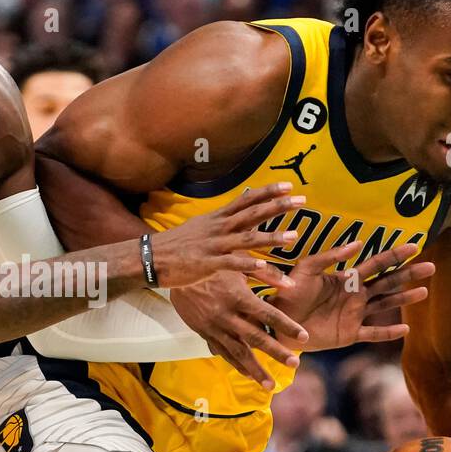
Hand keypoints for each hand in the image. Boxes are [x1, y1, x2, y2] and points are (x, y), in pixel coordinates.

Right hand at [147, 183, 305, 288]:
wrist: (149, 257)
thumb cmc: (175, 246)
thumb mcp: (198, 228)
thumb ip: (218, 222)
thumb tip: (234, 214)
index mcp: (217, 219)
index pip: (246, 200)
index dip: (267, 192)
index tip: (288, 186)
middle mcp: (218, 228)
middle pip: (252, 213)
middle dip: (277, 206)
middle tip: (301, 200)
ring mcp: (213, 245)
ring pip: (246, 238)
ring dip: (271, 236)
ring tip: (293, 237)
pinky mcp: (207, 264)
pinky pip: (231, 263)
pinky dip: (248, 263)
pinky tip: (263, 265)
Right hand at [171, 269, 309, 385]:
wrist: (176, 273)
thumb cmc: (212, 264)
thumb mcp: (238, 262)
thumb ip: (266, 274)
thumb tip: (291, 284)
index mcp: (238, 297)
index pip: (268, 315)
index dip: (287, 326)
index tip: (304, 337)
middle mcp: (227, 316)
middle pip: (256, 338)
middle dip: (276, 353)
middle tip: (295, 364)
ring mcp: (214, 327)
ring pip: (238, 353)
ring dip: (255, 370)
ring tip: (271, 384)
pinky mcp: (204, 333)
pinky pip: (222, 352)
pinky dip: (236, 365)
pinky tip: (248, 375)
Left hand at [270, 241, 434, 351]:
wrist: (277, 322)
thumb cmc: (288, 294)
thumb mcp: (306, 270)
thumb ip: (329, 257)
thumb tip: (358, 244)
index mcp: (346, 278)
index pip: (375, 264)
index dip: (394, 256)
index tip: (414, 246)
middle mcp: (355, 295)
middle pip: (388, 283)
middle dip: (408, 275)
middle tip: (431, 267)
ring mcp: (354, 315)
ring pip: (385, 305)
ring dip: (404, 299)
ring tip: (424, 292)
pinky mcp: (349, 334)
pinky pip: (372, 333)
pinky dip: (388, 332)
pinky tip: (405, 330)